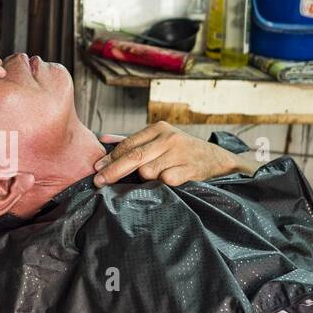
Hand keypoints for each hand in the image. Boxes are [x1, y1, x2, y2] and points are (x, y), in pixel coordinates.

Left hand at [92, 122, 241, 186]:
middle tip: (98, 181)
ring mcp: (179, 153)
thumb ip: (131, 140)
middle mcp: (168, 138)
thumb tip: (103, 140)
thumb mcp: (159, 139)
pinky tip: (166, 182)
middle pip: (133, 157)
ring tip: (153, 178)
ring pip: (147, 171)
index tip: (96, 168)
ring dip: (144, 179)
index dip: (110, 158)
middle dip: (113, 171)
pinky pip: (164, 181)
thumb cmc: (182, 150)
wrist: (217, 159)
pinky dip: (161, 184)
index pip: (128, 145)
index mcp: (158, 128)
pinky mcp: (189, 169)